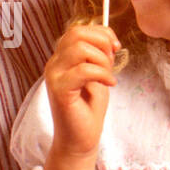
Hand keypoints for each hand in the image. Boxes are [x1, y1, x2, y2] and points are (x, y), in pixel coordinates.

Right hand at [44, 24, 118, 157]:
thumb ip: (97, 55)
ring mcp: (54, 76)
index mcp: (62, 58)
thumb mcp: (97, 74)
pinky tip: (110, 84)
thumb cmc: (88, 109)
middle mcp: (54, 63)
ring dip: (102, 61)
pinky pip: (83, 70)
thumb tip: (108, 38)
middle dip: (102, 42)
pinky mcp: (59, 90)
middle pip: (76, 33)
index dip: (101, 33)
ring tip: (108, 76)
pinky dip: (102, 74)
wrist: (80, 139)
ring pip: (79, 49)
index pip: (77, 30)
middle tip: (112, 61)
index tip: (115, 47)